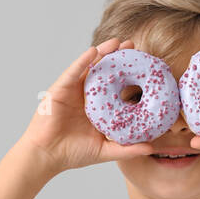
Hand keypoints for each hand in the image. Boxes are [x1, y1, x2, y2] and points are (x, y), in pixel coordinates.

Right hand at [19, 37, 156, 174]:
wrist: (48, 157)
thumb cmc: (73, 154)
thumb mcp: (105, 151)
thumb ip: (127, 148)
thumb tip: (151, 147)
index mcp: (97, 106)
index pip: (114, 85)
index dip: (127, 73)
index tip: (144, 63)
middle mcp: (85, 95)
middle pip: (103, 71)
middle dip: (117, 56)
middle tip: (132, 44)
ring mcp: (72, 91)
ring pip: (89, 67)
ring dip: (102, 52)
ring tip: (116, 42)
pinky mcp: (59, 90)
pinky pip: (72, 73)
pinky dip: (82, 61)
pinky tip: (93, 51)